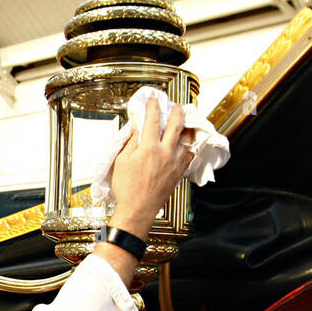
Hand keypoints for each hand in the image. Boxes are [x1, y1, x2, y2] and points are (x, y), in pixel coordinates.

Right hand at [108, 99, 194, 239]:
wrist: (138, 210)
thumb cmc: (127, 189)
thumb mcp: (122, 162)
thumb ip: (131, 142)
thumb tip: (137, 129)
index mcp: (148, 148)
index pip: (153, 120)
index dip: (153, 107)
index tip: (153, 100)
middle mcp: (165, 152)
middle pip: (176, 125)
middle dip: (178, 112)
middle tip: (177, 106)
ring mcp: (174, 162)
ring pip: (186, 139)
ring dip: (186, 129)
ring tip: (185, 123)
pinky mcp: (178, 173)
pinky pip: (189, 155)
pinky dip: (189, 147)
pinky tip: (186, 145)